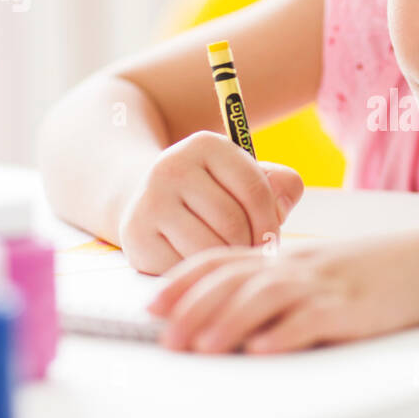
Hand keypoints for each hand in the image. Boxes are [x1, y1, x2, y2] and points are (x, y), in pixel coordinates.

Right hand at [117, 131, 304, 274]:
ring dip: (226, 260)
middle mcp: (172, 166)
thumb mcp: (246, 177)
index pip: (254, 189)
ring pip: (207, 247)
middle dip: (249, 245)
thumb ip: (280, 185)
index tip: (272, 239)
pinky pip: (182, 267)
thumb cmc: (213, 192)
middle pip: (231, 221)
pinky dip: (199, 273)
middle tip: (250, 254)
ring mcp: (149, 201)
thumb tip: (283, 206)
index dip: (271, 222)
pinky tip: (201, 264)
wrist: (150, 201)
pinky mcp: (136, 236)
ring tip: (229, 258)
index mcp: (206, 145)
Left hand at [145, 235, 418, 353]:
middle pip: (234, 281)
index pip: (221, 261)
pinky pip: (313, 319)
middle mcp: (296, 266)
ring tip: (204, 347)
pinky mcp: (350, 307)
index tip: (151, 306)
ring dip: (229, 321)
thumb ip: (278, 288)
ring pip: (267, 297)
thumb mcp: (317, 272)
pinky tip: (264, 349)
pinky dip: (285, 333)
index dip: (182, 282)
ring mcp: (323, 285)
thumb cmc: (368, 272)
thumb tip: (231, 320)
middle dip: (194, 310)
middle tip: (166, 339)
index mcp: (284, 258)